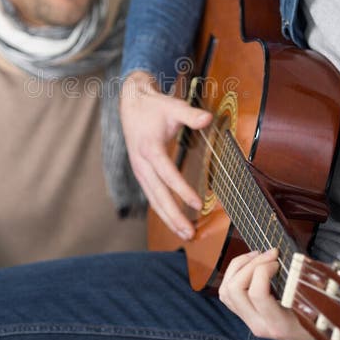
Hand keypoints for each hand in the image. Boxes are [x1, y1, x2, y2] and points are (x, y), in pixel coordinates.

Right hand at [120, 71, 211, 238]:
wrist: (131, 105)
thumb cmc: (154, 107)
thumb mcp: (173, 106)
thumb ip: (190, 115)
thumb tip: (208, 118)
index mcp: (149, 148)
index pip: (167, 173)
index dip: (182, 190)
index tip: (197, 204)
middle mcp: (142, 164)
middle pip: (158, 195)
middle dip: (174, 215)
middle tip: (190, 232)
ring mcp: (140, 171)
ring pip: (153, 200)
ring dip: (169, 218)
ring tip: (185, 234)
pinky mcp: (142, 174)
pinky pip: (152, 196)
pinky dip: (163, 211)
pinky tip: (174, 222)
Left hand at [218, 249, 315, 339]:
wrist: (317, 339)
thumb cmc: (321, 318)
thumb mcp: (318, 303)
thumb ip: (302, 280)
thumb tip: (287, 257)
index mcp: (279, 324)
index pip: (257, 294)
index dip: (262, 270)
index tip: (277, 261)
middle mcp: (259, 325)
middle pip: (235, 290)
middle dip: (249, 264)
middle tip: (268, 253)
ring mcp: (249, 322)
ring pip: (226, 291)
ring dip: (238, 267)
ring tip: (256, 255)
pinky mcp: (245, 316)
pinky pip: (227, 294)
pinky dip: (234, 275)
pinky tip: (250, 265)